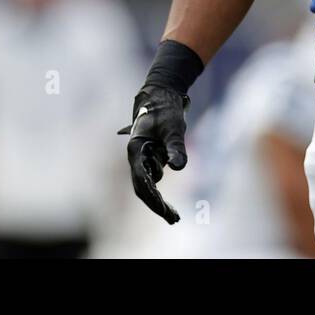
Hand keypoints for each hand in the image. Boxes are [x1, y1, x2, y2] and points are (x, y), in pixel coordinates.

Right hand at [117, 84, 190, 223]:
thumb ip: (176, 146)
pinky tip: (169, 205)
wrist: (161, 95)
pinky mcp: (150, 158)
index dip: (152, 197)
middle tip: (173, 219)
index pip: (142, 180)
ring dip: (158, 201)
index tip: (163, 210)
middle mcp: (136, 157)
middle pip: (142, 188)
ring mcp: (142, 159)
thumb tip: (178, 168)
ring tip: (174, 216)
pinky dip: (160, 191)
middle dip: (155, 205)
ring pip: (148, 185)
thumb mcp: (174, 127)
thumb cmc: (165, 109)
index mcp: (136, 150)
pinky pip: (153, 179)